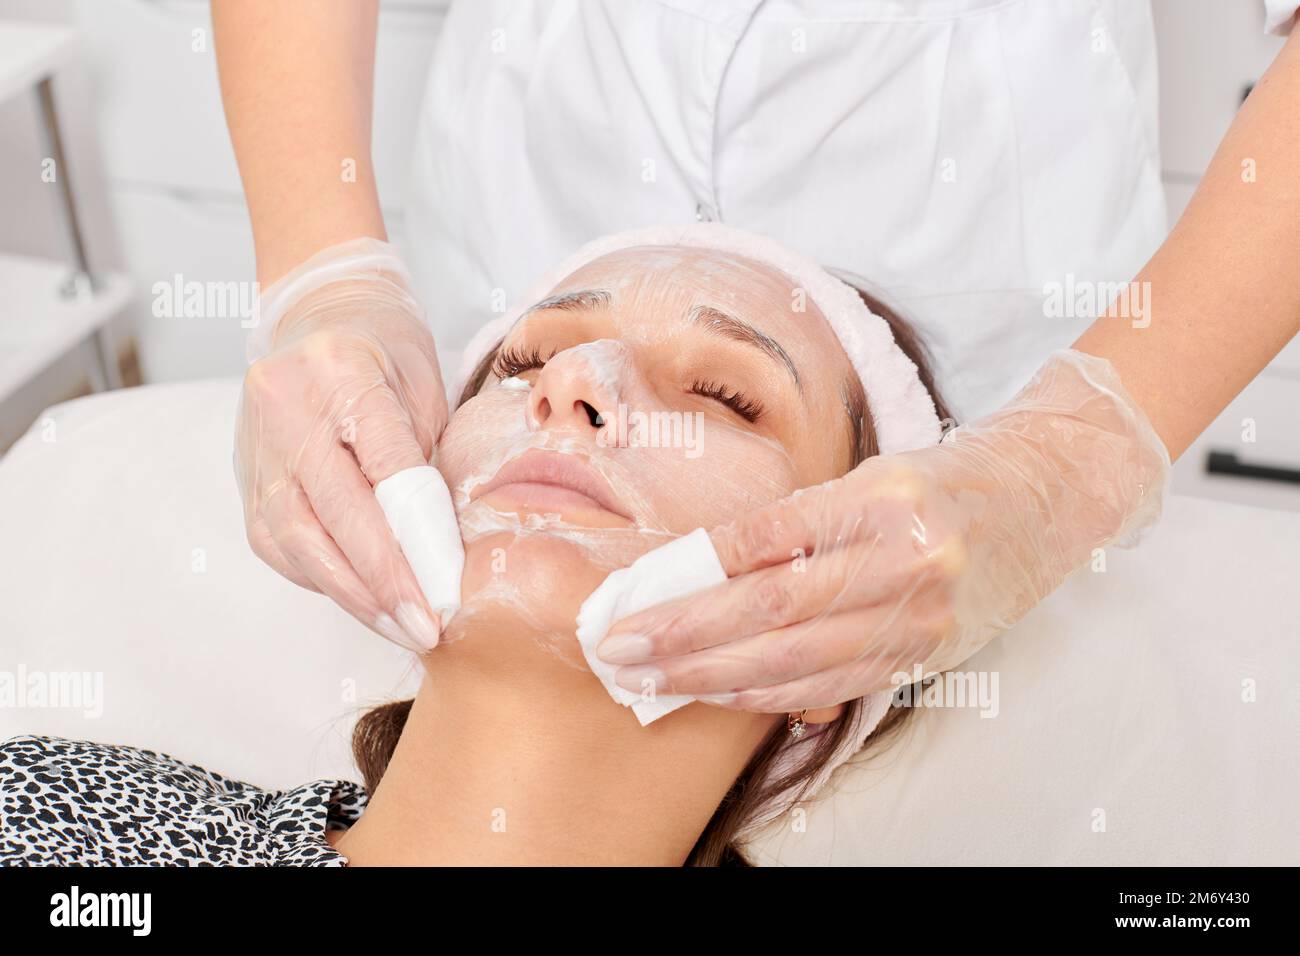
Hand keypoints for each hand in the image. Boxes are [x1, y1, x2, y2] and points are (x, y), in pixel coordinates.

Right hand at [235, 239, 448, 650]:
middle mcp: (285, 405)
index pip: (386, 472)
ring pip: (297, 539)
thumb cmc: (386, 347)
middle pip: (333, 515)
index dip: (417, 541)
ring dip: (352, 594)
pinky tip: (362, 598)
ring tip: (398, 627)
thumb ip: (428, 461)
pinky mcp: (244, 476)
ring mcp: (255, 442)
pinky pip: (279, 543)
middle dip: (383, 584)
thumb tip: (443, 551)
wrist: (319, 309)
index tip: (445, 592)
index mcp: (342, 370)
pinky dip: (322, 577)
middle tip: (423, 628)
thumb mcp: (426, 387)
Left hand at [595, 350, 1170, 711]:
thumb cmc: (946, 478)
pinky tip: (717, 692)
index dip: (690, 577)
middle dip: (684, 639)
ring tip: (650, 682)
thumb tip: (700, 570)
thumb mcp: (869, 476)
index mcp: (882, 500)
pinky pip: (832, 684)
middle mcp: (905, 563)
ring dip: (713, 678)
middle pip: (772, 613)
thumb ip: (796, 525)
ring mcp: (920, 617)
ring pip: (797, 662)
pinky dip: (768, 694)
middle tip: (618, 650)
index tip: (631, 598)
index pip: (766, 542)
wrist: (1048, 499)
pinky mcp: (927, 655)